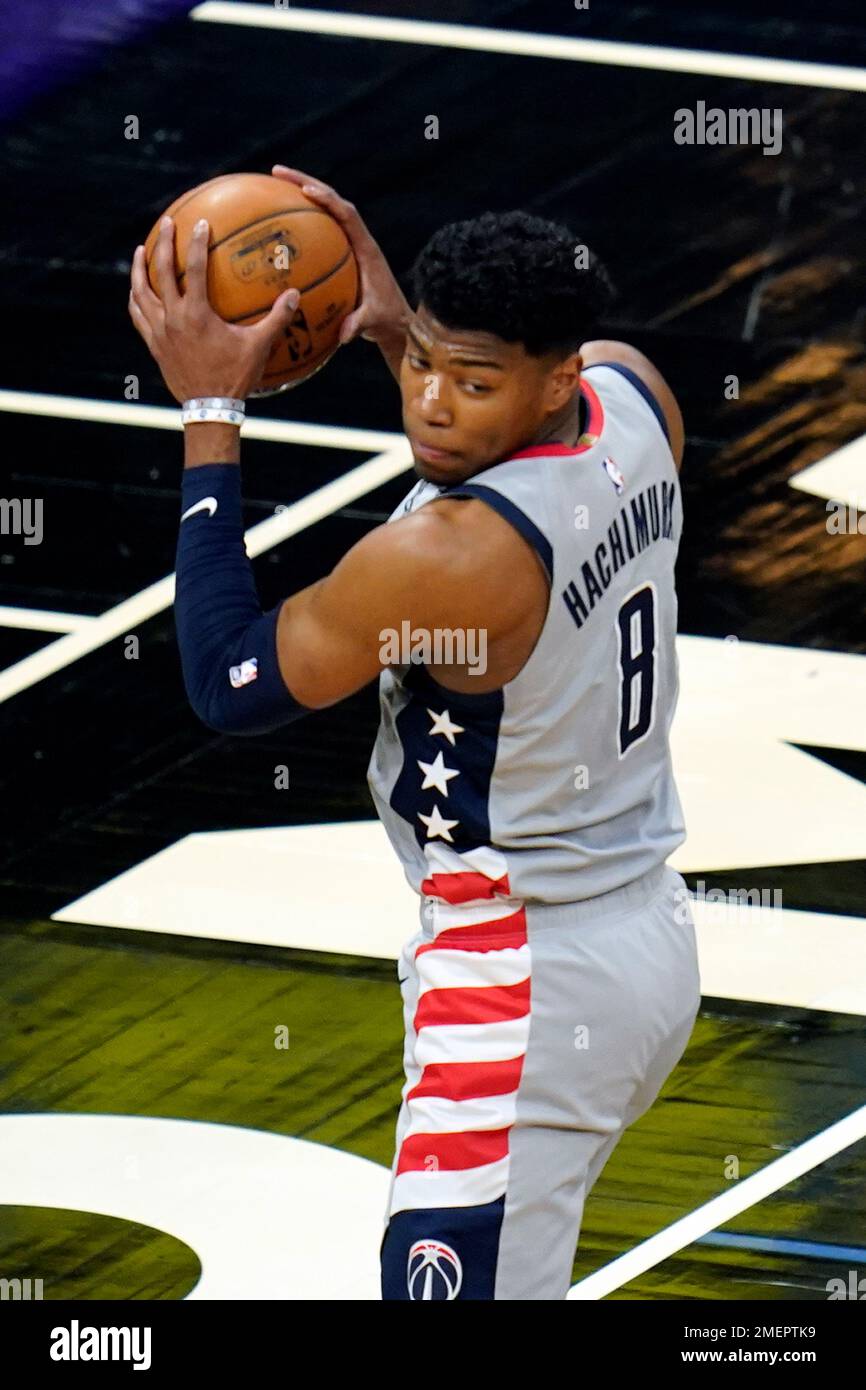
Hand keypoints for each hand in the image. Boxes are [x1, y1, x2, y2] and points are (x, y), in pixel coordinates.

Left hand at [128, 215, 300, 403]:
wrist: (209, 409)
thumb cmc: (235, 377)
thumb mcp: (258, 346)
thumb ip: (276, 318)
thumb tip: (295, 294)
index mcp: (196, 314)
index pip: (193, 268)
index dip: (196, 242)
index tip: (200, 222)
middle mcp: (172, 318)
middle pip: (160, 272)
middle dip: (163, 244)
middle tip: (166, 223)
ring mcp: (158, 331)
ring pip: (140, 292)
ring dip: (139, 269)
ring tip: (140, 250)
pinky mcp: (153, 344)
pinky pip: (138, 315)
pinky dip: (136, 299)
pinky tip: (137, 291)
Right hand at [271, 164, 410, 346]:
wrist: (395, 319)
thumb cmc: (386, 318)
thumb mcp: (373, 321)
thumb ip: (359, 325)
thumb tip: (344, 334)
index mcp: (366, 248)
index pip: (347, 215)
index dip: (329, 200)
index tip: (307, 190)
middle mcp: (358, 239)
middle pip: (332, 200)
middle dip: (305, 182)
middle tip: (277, 171)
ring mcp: (349, 243)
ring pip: (324, 210)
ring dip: (301, 193)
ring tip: (272, 183)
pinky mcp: (342, 251)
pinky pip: (318, 230)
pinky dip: (299, 222)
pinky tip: (277, 223)